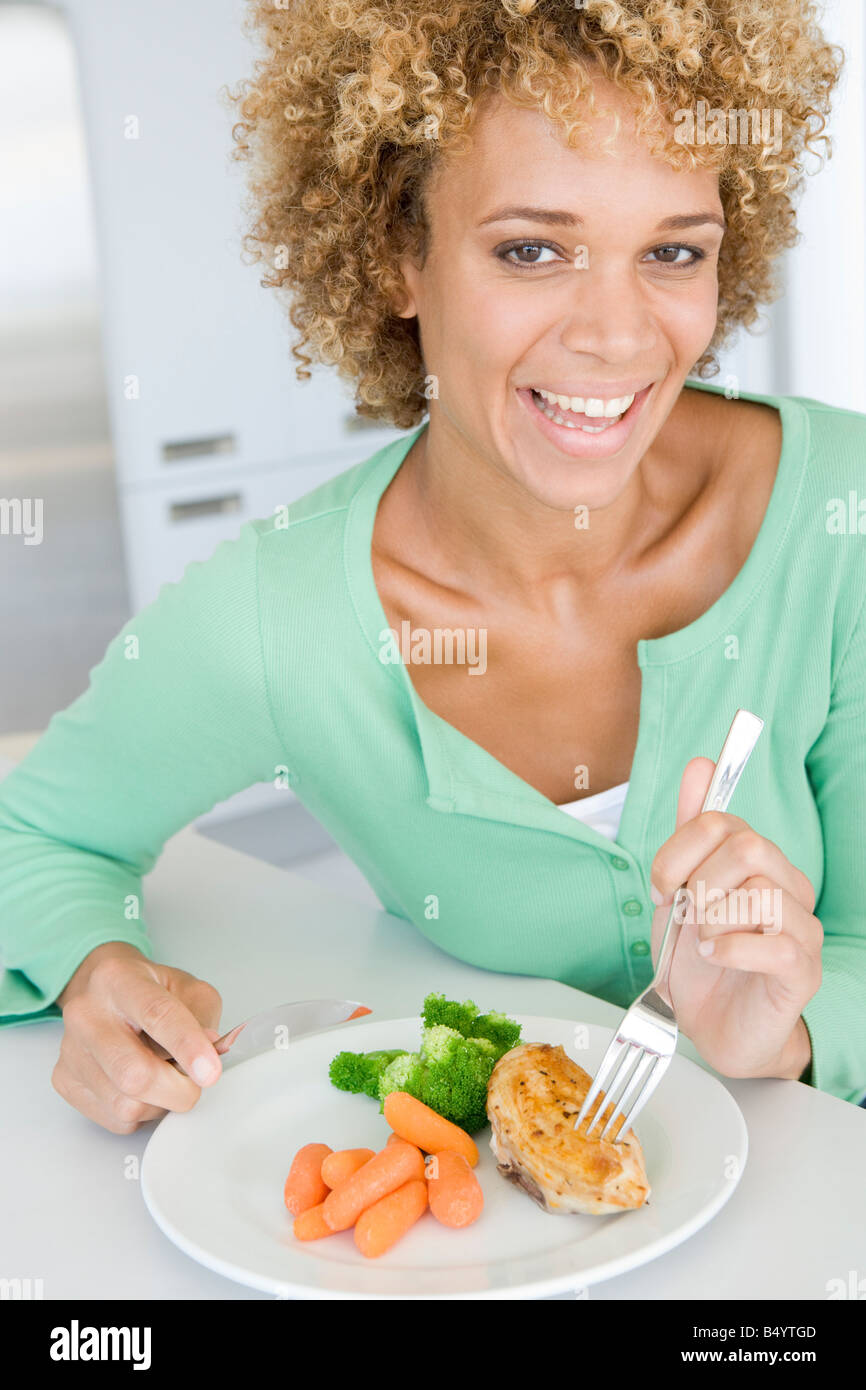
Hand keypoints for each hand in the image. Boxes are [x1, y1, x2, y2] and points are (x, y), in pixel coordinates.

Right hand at [53, 941, 223, 1132]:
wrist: (103, 993)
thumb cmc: (149, 991)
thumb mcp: (187, 989)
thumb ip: (203, 1016)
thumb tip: (211, 1050)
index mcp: (119, 979)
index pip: (156, 1014)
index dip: (187, 1046)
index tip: (210, 1071)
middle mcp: (86, 1013)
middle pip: (134, 1073)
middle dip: (178, 1090)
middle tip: (197, 1084)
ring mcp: (70, 1049)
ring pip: (125, 1104)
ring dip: (161, 1102)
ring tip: (167, 1079)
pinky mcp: (64, 1080)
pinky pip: (115, 1118)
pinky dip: (142, 1112)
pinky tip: (144, 1088)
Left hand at [649, 758, 820, 1079]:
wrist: (713, 1027)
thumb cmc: (700, 959)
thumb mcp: (681, 888)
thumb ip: (691, 830)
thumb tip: (702, 766)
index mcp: (760, 862)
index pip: (724, 822)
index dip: (678, 850)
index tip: (660, 887)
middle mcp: (788, 887)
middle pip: (748, 848)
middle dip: (698, 882)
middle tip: (685, 916)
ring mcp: (801, 928)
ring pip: (762, 892)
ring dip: (713, 919)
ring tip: (702, 942)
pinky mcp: (803, 970)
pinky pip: (776, 943)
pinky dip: (730, 948)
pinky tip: (713, 956)